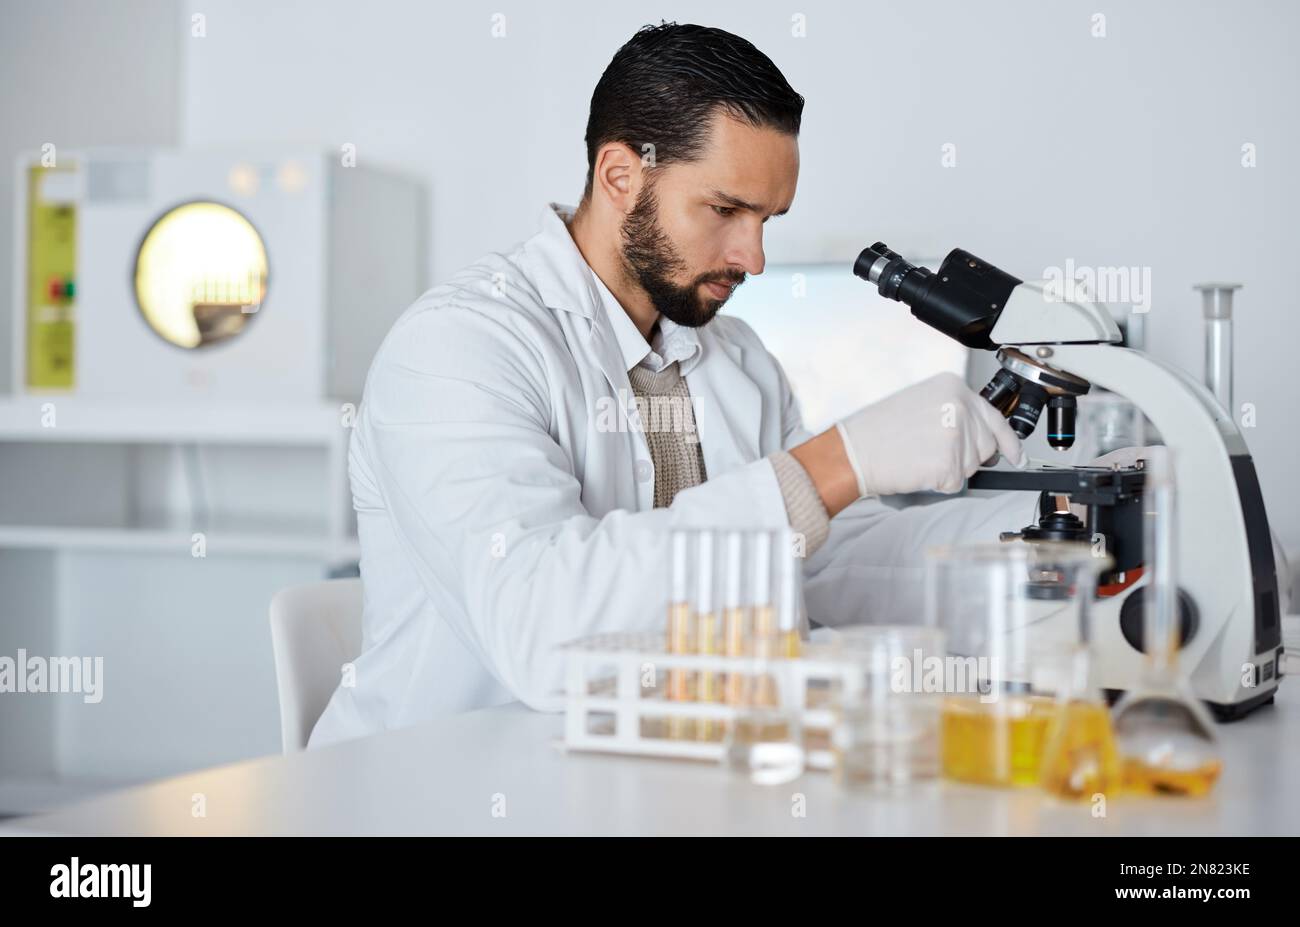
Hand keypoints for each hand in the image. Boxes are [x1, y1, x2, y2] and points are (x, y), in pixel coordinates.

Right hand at [833, 372, 1023, 495]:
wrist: (853, 451)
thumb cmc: (876, 431)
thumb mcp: (921, 403)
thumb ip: (954, 412)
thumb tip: (979, 434)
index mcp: (952, 387)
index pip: (994, 417)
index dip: (1008, 441)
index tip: (1016, 455)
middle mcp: (958, 407)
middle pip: (986, 446)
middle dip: (967, 457)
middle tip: (934, 454)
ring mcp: (956, 435)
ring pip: (972, 467)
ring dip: (949, 469)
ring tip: (919, 456)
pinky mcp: (950, 462)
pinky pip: (956, 482)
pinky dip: (938, 483)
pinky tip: (918, 468)